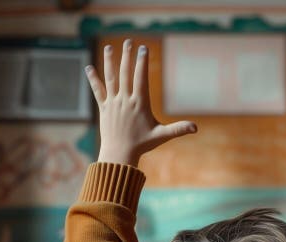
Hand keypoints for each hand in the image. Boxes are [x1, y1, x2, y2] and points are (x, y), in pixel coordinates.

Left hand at [85, 40, 196, 165]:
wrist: (119, 154)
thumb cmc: (142, 145)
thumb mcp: (161, 135)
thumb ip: (178, 129)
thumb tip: (196, 128)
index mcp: (139, 103)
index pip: (141, 77)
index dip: (142, 62)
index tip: (143, 48)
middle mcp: (125, 100)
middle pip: (125, 73)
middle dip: (127, 56)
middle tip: (129, 42)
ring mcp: (113, 103)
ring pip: (110, 78)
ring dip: (109, 61)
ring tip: (109, 47)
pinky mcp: (104, 108)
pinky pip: (98, 90)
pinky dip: (93, 79)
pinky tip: (89, 68)